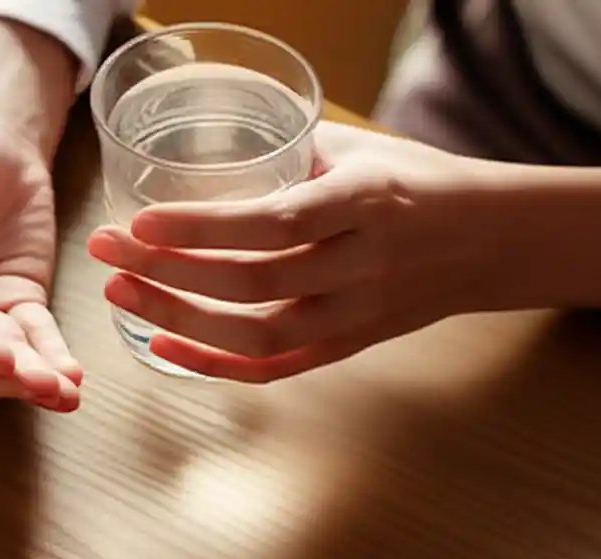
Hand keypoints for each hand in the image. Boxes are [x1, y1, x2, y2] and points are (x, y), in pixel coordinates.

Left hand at [88, 122, 498, 382]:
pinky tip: (163, 346)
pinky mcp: (350, 345)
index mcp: (366, 202)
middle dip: (167, 273)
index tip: (141, 222)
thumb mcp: (362, 150)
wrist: (493, 240)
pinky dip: (215, 365)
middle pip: (252, 283)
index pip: (273, 223)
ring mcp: (358, 314)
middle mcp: (362, 264)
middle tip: (107, 252)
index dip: (202, 229)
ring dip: (178, 320)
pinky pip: (276, 367)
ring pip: (257, 334)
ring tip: (120, 296)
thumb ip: (289, 154)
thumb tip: (209, 157)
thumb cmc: (419, 183)